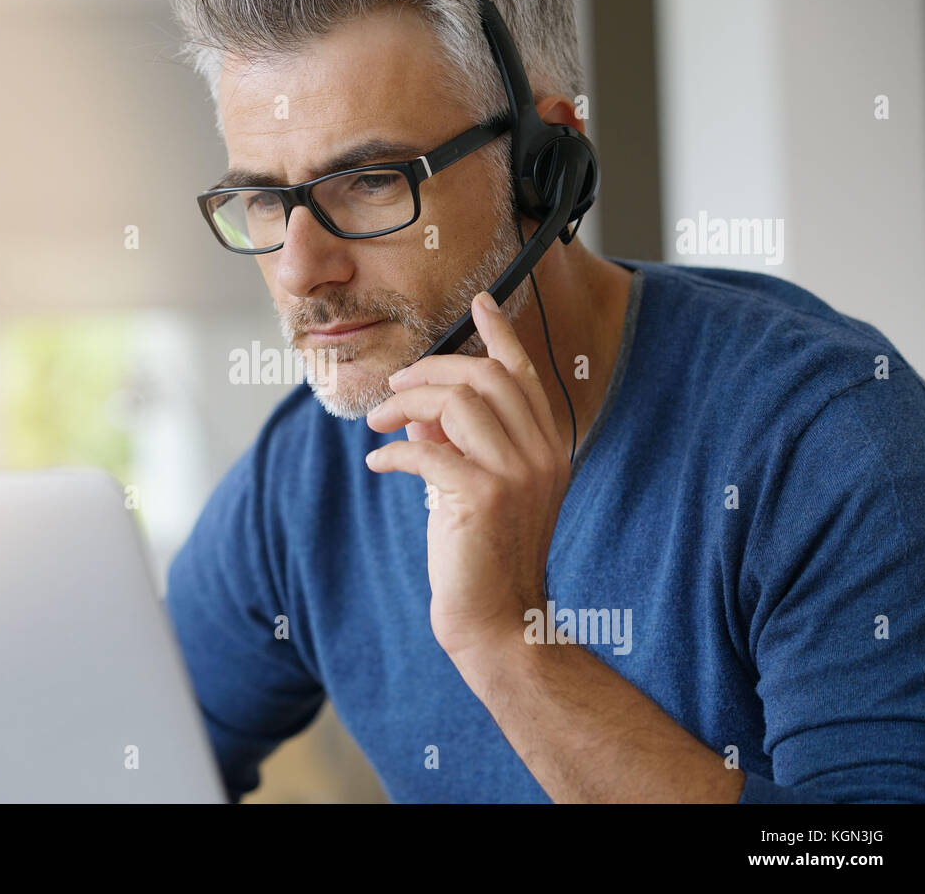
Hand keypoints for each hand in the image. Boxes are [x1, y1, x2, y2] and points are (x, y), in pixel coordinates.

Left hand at [364, 290, 571, 660]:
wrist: (496, 620)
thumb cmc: (479, 554)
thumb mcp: (471, 485)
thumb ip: (456, 439)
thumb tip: (420, 401)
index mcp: (546, 448)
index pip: (523, 375)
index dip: (500, 335)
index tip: (479, 304)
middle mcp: (541, 455)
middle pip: (486, 377)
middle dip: (431, 370)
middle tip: (394, 386)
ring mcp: (518, 475)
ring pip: (459, 401)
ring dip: (407, 403)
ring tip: (379, 423)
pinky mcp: (484, 497)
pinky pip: (428, 449)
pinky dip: (394, 450)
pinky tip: (378, 462)